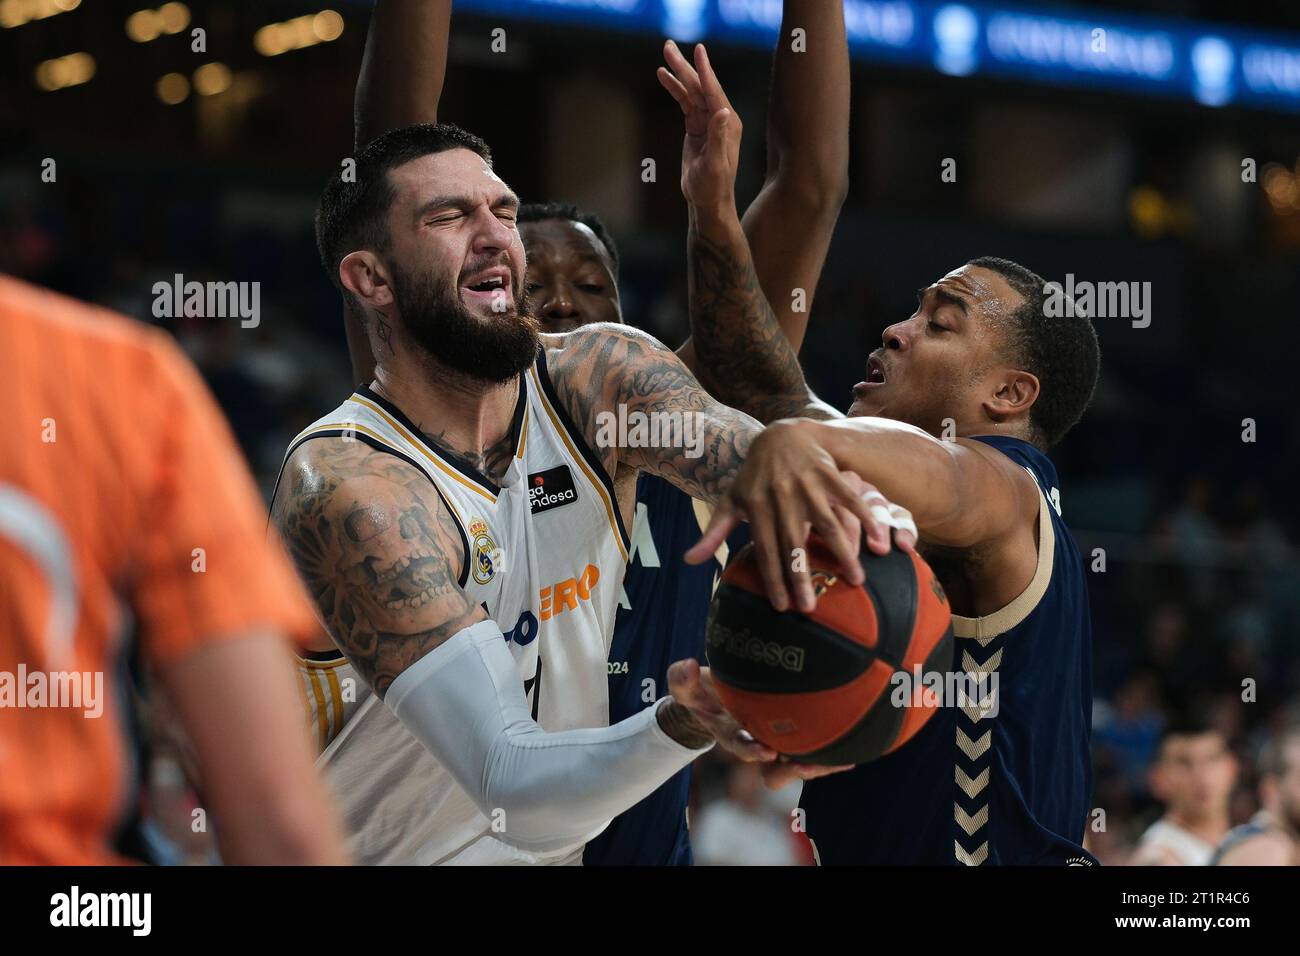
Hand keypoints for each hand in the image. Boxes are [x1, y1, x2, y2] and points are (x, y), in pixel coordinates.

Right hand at [657, 40, 741, 215]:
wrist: (707, 201)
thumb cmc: (713, 187)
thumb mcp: (716, 164)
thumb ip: (718, 137)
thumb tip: (722, 112)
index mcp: (728, 123)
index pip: (714, 91)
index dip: (705, 71)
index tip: (698, 50)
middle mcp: (721, 117)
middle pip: (701, 86)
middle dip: (685, 66)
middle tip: (668, 46)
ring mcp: (708, 121)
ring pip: (692, 91)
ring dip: (678, 74)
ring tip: (664, 55)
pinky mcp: (697, 126)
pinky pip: (685, 102)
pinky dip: (675, 89)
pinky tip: (664, 77)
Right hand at [668, 659, 851, 787]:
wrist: (716, 699)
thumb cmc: (703, 693)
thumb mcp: (686, 685)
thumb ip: (681, 678)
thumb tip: (688, 666)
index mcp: (733, 735)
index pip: (743, 747)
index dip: (753, 750)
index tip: (766, 750)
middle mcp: (758, 744)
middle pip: (777, 772)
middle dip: (793, 770)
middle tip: (810, 763)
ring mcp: (778, 743)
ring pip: (801, 765)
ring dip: (819, 764)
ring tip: (841, 758)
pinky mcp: (796, 737)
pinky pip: (817, 751)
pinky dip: (833, 750)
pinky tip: (853, 744)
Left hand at [685, 418, 917, 612]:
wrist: (781, 434)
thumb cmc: (755, 476)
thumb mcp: (731, 500)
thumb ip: (714, 533)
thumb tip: (689, 561)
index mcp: (757, 507)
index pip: (765, 550)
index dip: (772, 579)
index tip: (782, 607)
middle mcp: (782, 497)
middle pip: (793, 542)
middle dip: (801, 575)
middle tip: (812, 608)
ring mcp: (808, 484)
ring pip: (827, 522)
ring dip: (843, 551)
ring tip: (856, 581)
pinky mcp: (830, 474)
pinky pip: (850, 498)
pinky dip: (866, 518)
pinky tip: (878, 543)